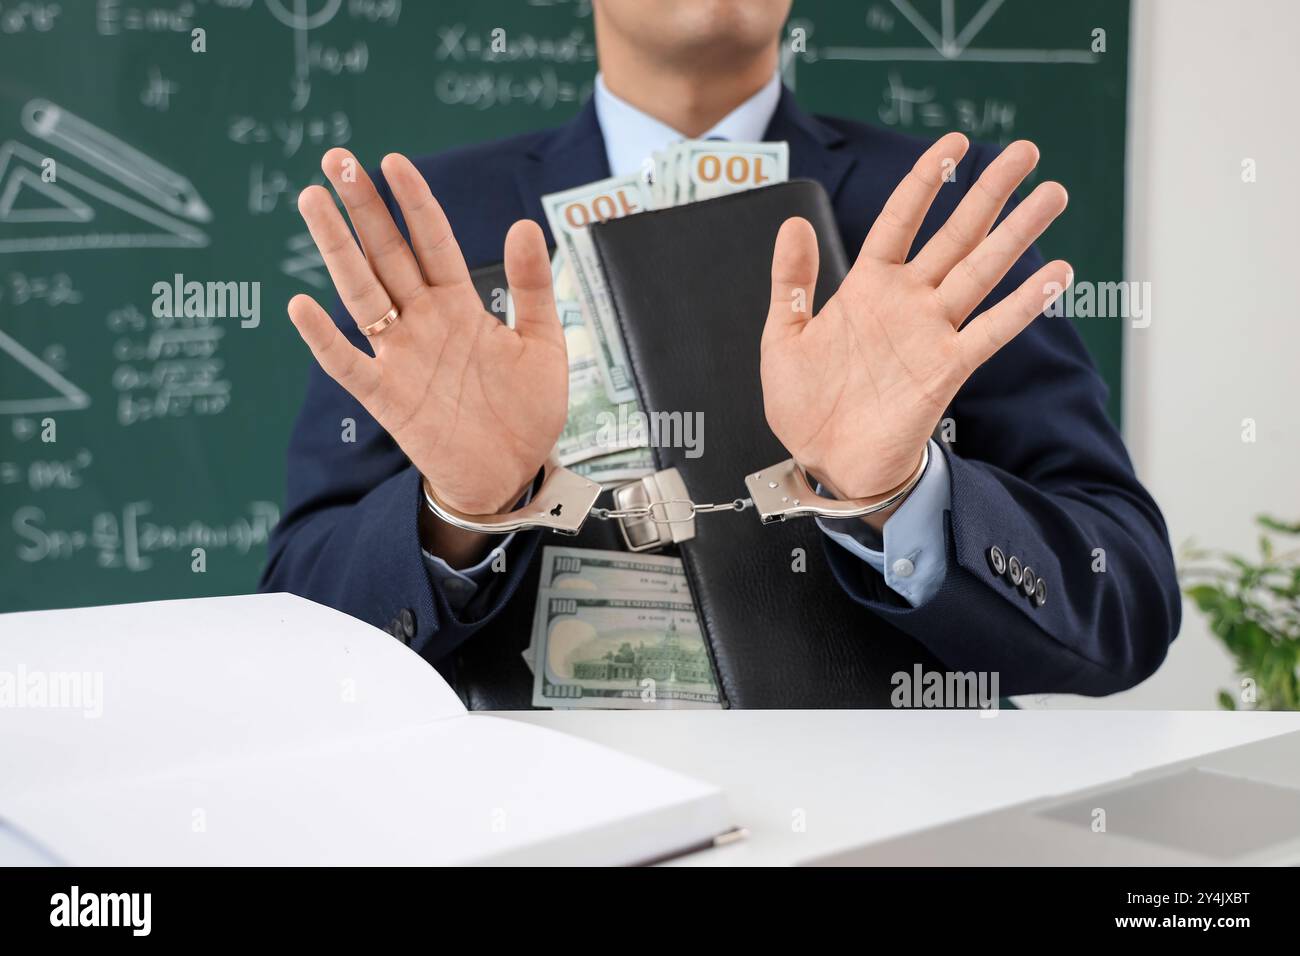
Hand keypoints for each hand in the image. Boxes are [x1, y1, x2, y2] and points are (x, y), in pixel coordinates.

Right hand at [288, 149, 566, 516]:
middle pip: (386, 255)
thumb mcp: (543, 343)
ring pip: (361, 293)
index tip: (393, 161)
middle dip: (362, 208)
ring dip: (336, 250)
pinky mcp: (388, 398)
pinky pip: (349, 364)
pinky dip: (324, 338)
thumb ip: (532, 287)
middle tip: (336, 158)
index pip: (431, 242)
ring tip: (312, 200)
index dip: (414, 202)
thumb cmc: (527, 410)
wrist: (513, 474)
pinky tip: (300, 305)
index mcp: (459, 306)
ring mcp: (401, 357)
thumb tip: (524, 223)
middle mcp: (423, 322)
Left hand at [761, 134, 1069, 514]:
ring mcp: (931, 332)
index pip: (900, 220)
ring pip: (981, 270)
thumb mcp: (782, 336)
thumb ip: (791, 281)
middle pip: (955, 234)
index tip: (953, 144)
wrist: (825, 462)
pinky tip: (1056, 275)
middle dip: (990, 192)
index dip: (926, 180)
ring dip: (1017, 234)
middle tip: (1026, 152)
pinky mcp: (946, 369)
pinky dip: (1023, 304)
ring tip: (1051, 195)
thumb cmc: (804, 404)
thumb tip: (793, 222)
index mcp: (866, 287)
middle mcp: (906, 302)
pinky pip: (991, 330)